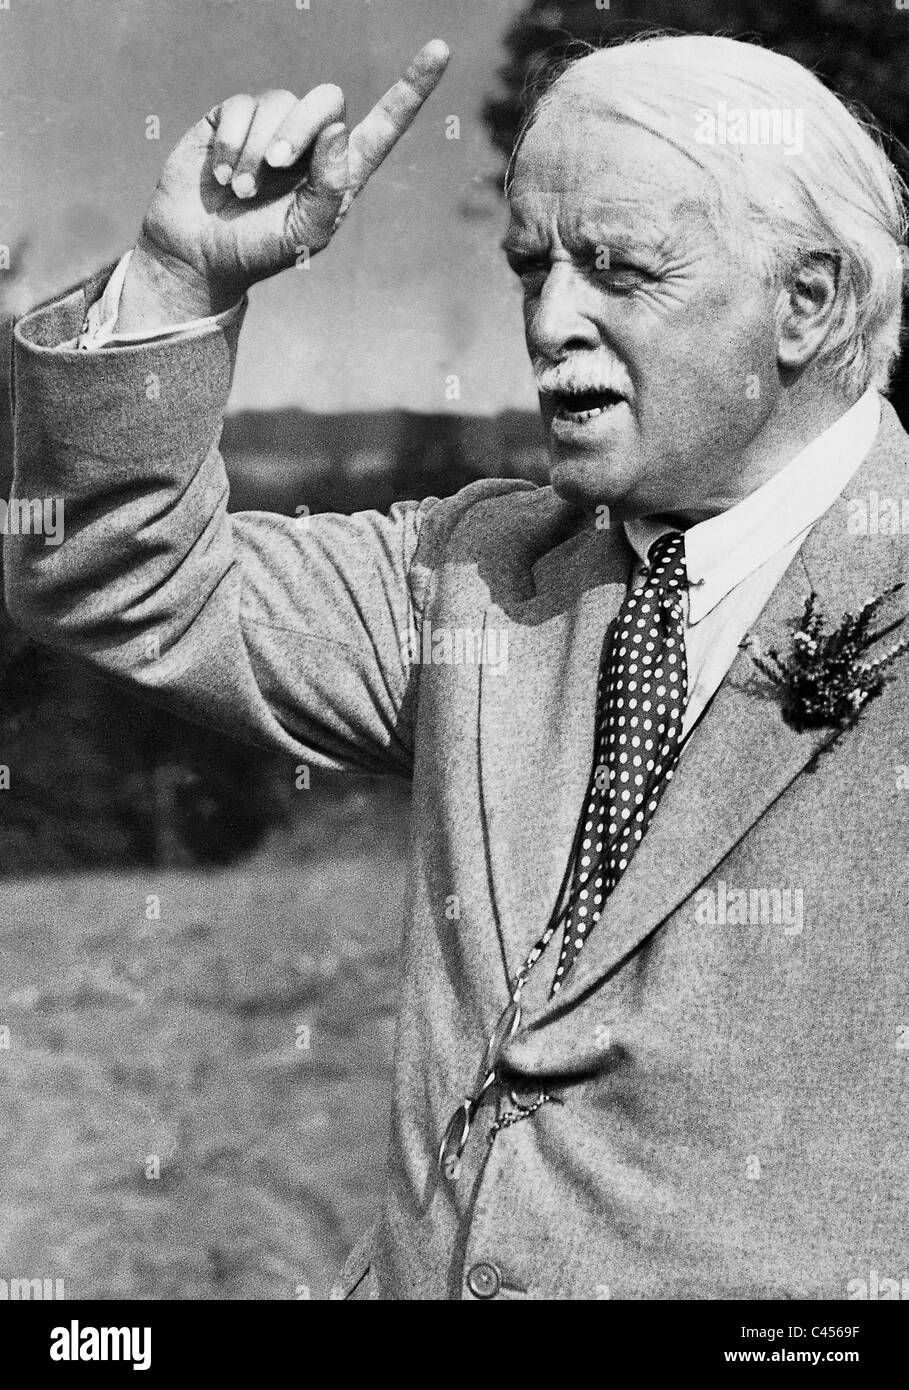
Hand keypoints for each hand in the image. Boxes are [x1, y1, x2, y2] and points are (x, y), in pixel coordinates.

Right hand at [120, 40, 448, 323]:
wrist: (198, 253)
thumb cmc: (258, 250)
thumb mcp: (304, 234)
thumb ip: (330, 187)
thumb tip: (337, 128)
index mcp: (340, 172)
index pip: (385, 125)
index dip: (411, 88)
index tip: (440, 51)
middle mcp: (311, 141)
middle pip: (327, 99)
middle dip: (301, 128)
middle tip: (276, 167)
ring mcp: (271, 124)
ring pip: (279, 102)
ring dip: (256, 151)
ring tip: (239, 190)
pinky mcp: (233, 118)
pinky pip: (241, 106)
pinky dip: (231, 144)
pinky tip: (219, 175)